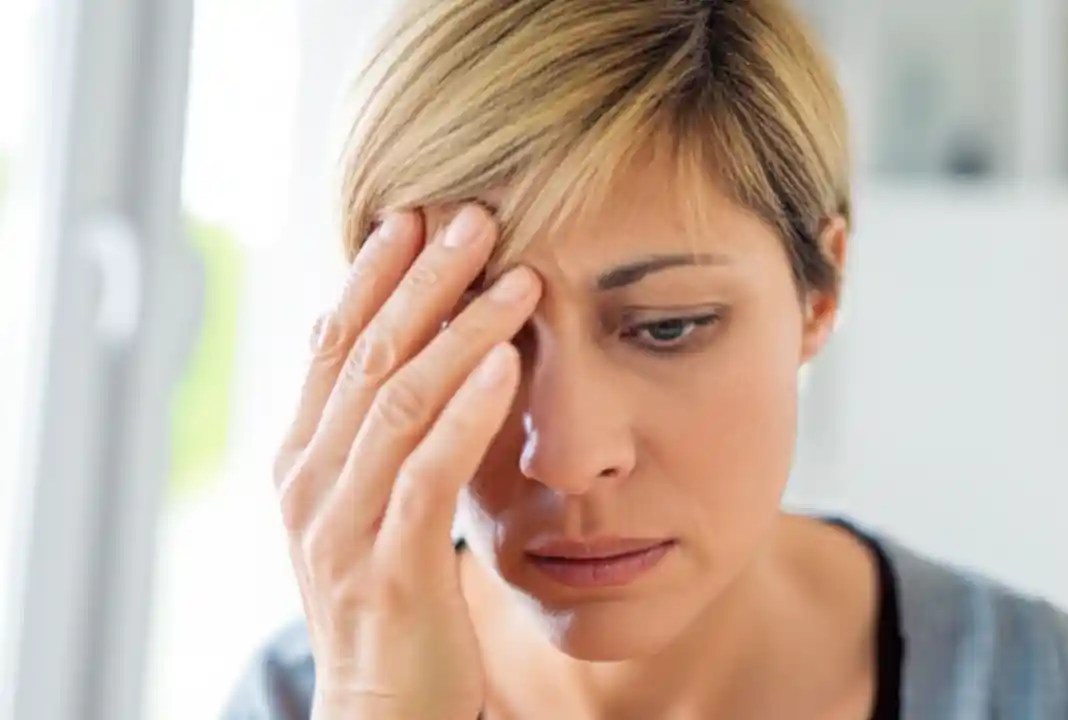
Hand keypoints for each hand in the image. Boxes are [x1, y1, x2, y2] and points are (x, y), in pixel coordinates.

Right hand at [272, 205, 539, 719]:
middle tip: (475, 217)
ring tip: (513, 276)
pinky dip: (468, 411)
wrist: (382, 708)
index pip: (335, 345)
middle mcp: (311, 481)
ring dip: (458, 331)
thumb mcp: (365, 503)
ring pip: (399, 402)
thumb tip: (357, 336)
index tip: (416, 213)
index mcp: (305, 459)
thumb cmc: (389, 598)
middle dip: (421, 281)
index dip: (374, 276)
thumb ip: (363, 429)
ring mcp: (344, 524)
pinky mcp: (391, 566)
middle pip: (368, 357)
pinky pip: (429, 472)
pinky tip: (506, 362)